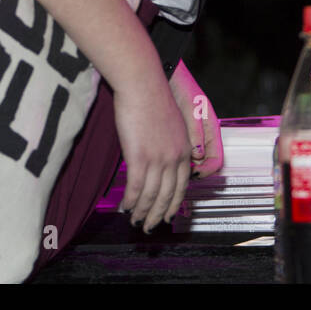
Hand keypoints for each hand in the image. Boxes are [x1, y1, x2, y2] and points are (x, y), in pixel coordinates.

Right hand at [113, 75, 191, 230]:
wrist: (142, 83)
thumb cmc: (151, 97)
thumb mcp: (169, 124)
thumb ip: (167, 144)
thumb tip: (156, 160)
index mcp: (185, 149)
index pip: (182, 185)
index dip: (174, 203)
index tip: (168, 215)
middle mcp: (175, 157)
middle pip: (168, 195)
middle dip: (158, 215)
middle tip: (149, 227)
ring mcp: (158, 158)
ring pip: (151, 195)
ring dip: (142, 212)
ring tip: (135, 221)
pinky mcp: (139, 157)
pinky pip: (136, 187)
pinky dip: (131, 201)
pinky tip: (125, 208)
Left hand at [167, 60, 223, 176]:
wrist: (167, 75)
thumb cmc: (181, 87)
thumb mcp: (191, 110)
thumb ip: (196, 133)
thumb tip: (197, 156)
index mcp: (212, 130)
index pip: (217, 161)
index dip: (206, 171)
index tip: (192, 175)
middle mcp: (204, 135)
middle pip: (204, 164)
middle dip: (193, 172)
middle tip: (177, 174)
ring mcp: (192, 135)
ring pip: (192, 161)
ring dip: (183, 167)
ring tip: (169, 168)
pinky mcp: (180, 134)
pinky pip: (181, 153)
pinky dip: (175, 159)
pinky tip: (163, 158)